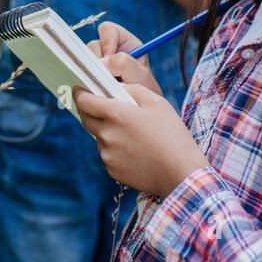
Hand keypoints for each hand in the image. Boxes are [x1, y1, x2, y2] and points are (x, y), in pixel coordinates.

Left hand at [74, 84, 208, 196]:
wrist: (181, 173)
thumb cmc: (171, 134)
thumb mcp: (156, 102)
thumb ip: (132, 89)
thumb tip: (116, 87)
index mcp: (115, 114)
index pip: (84, 101)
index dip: (80, 93)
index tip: (80, 89)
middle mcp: (106, 134)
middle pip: (86, 119)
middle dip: (90, 111)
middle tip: (104, 108)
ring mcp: (107, 155)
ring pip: (99, 137)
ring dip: (106, 131)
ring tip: (132, 133)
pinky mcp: (112, 170)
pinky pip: (107, 154)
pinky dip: (115, 149)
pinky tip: (135, 150)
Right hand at [87, 21, 160, 95]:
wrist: (139, 113)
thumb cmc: (145, 93)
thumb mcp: (140, 76)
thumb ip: (124, 64)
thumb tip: (101, 62)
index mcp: (125, 43)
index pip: (108, 30)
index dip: (106, 42)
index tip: (110, 61)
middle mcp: (110, 50)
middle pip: (92, 44)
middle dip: (96, 60)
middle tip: (104, 77)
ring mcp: (99, 64)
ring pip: (83, 59)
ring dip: (90, 72)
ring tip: (102, 86)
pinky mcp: (90, 76)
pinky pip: (80, 72)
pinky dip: (84, 80)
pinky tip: (94, 90)